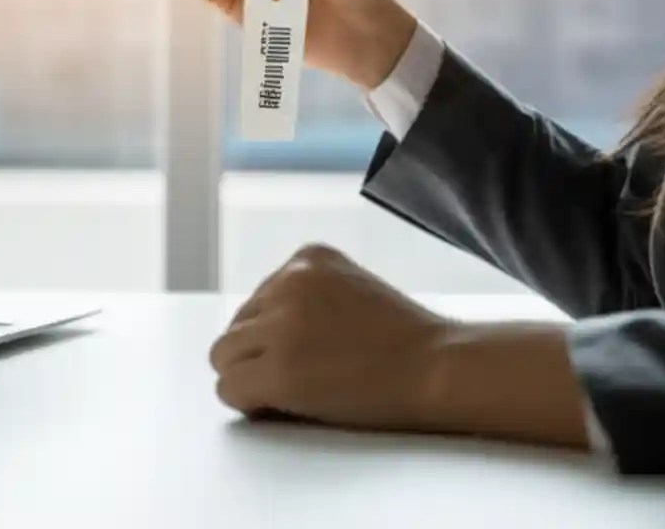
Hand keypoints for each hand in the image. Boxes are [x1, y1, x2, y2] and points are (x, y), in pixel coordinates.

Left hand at [210, 244, 590, 447]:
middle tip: (305, 378)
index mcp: (306, 258)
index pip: (258, 301)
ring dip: (251, 378)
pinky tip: (285, 406)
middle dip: (260, 355)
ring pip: (223, 357)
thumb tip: (249, 333)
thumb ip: (303, 297)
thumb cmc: (405, 342)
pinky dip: (249, 404)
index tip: (317, 352)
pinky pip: (228, 389)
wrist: (442, 369)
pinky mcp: (278, 369)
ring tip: (295, 392)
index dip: (277, 336)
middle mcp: (287, 282)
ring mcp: (281, 325)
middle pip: (236, 327)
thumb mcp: (348, 291)